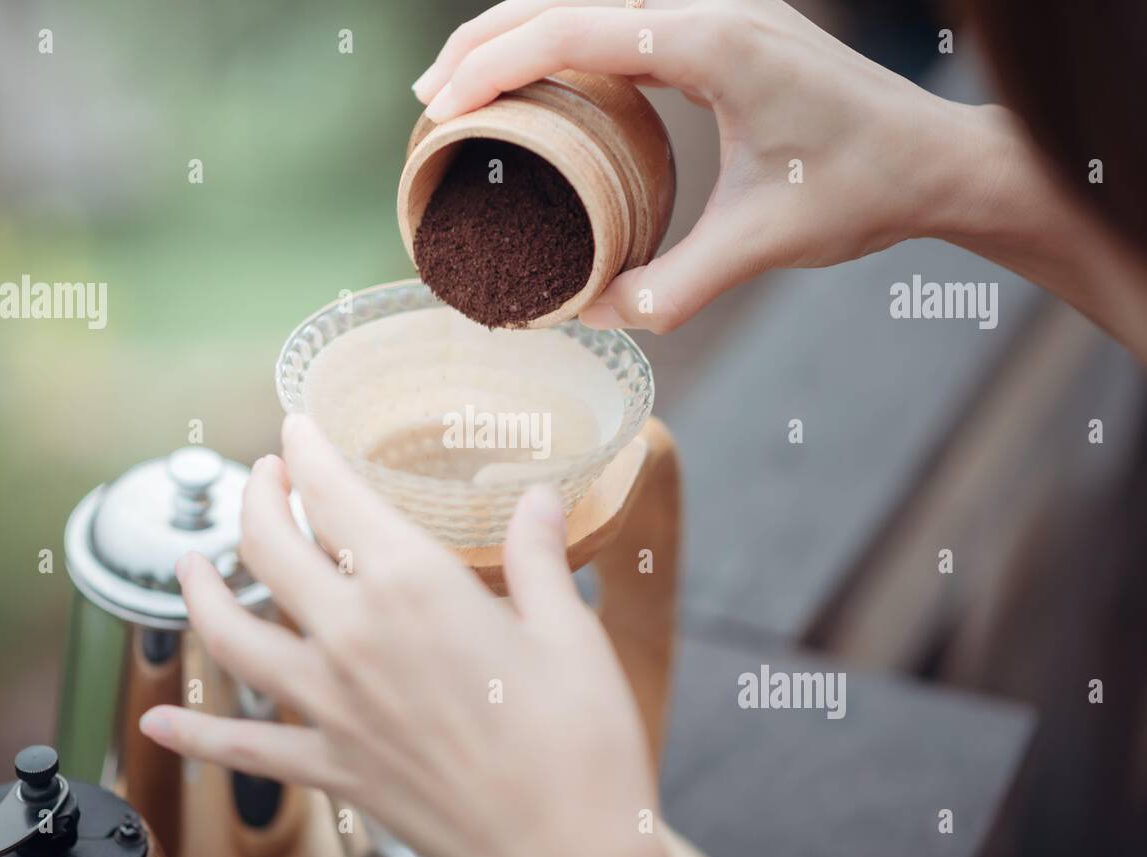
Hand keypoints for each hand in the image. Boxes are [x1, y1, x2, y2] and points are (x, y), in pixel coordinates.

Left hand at [140, 413, 666, 856]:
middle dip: (257, 497)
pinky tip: (160, 718)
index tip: (299, 429)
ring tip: (192, 564)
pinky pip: (244, 745)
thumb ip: (538, 557)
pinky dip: (196, 731)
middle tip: (263, 476)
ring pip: (233, 635)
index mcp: (415, 589)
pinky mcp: (333, 768)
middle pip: (270, 548)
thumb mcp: (569, 632)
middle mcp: (355, 639)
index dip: (309, 451)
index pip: (336, 493)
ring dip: (202, 590)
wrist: (568, 852)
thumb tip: (541, 500)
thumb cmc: (579, 747)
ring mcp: (333, 707)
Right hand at [411, 0, 1003, 332]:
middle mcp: (711, 4)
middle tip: (430, 101)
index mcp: (716, 40)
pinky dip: (566, 46)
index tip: (439, 108)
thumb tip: (589, 314)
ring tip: (467, 89)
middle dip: (486, 41)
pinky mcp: (722, 27)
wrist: (937, 160)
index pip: (573, 29)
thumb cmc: (863, 190)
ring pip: (590, 1)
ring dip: (522, 35)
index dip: (493, 64)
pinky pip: (622, 20)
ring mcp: (718, 8)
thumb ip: (667, 290)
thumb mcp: (758, 247)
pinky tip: (542, 87)